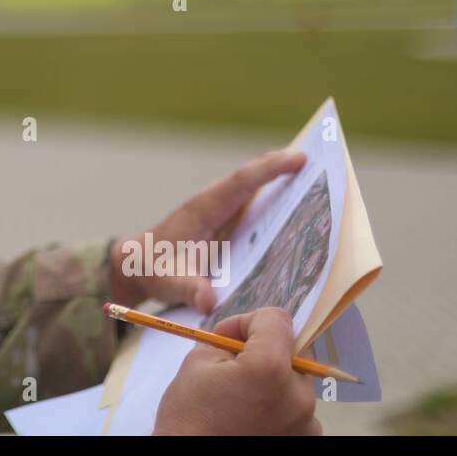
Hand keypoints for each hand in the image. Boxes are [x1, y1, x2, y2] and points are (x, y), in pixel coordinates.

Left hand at [108, 148, 305, 311]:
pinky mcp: (222, 219)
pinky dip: (272, 192)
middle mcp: (213, 202)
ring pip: (252, 184)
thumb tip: (209, 300)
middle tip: (319, 155)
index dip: (270, 170)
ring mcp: (218, 208)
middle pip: (251, 175)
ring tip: (316, 173)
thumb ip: (188, 288)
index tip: (298, 158)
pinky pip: (250, 199)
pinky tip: (295, 202)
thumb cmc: (153, 270)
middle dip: (282, 163)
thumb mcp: (168, 282)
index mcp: (204, 209)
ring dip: (279, 175)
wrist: (137, 264)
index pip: (241, 182)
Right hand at [153, 307, 320, 434]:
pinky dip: (278, 407)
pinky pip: (297, 410)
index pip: (276, 319)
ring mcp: (307, 422)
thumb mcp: (196, 363)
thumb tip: (239, 340)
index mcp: (270, 367)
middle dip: (264, 350)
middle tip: (233, 365)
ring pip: (295, 381)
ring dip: (273, 380)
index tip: (227, 338)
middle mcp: (299, 394)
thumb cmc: (189, 417)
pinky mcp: (306, 441)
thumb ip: (226, 341)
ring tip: (242, 397)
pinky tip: (252, 418)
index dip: (247, 321)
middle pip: (292, 350)